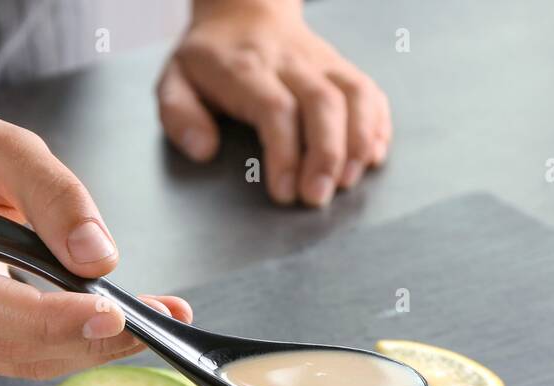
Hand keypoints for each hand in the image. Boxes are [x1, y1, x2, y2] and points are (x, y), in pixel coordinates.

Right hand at [0, 110, 190, 377]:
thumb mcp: (8, 147)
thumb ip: (57, 196)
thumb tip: (99, 260)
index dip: (47, 318)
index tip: (113, 314)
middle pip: (1, 341)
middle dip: (86, 338)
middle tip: (156, 319)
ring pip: (13, 360)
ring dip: (85, 347)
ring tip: (144, 321)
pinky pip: (12, 357)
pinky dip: (64, 345)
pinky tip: (102, 324)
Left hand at [157, 0, 390, 206]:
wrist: (243, 9)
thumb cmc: (209, 60)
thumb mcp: (175, 80)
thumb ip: (179, 116)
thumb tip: (204, 151)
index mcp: (246, 69)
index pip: (275, 109)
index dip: (285, 154)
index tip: (284, 193)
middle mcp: (290, 62)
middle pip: (322, 103)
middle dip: (326, 155)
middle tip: (319, 197)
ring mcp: (321, 62)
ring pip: (354, 93)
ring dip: (359, 141)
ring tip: (350, 181)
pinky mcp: (341, 68)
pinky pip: (370, 91)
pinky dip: (378, 124)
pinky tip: (374, 156)